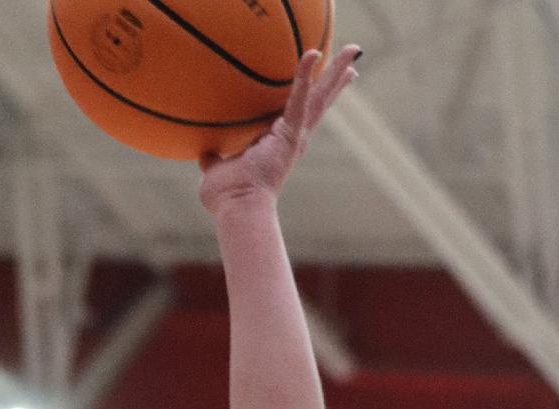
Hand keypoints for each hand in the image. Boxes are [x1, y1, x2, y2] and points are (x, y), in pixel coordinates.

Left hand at [200, 44, 359, 212]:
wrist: (236, 208)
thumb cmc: (227, 197)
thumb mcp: (217, 171)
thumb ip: (214, 158)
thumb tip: (204, 154)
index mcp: (278, 143)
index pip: (299, 112)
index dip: (312, 95)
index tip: (326, 83)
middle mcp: (292, 139)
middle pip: (318, 101)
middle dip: (335, 79)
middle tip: (353, 58)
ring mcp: (294, 136)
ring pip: (319, 97)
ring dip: (336, 71)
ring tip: (353, 49)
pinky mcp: (291, 135)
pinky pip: (299, 99)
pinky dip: (304, 77)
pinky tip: (312, 54)